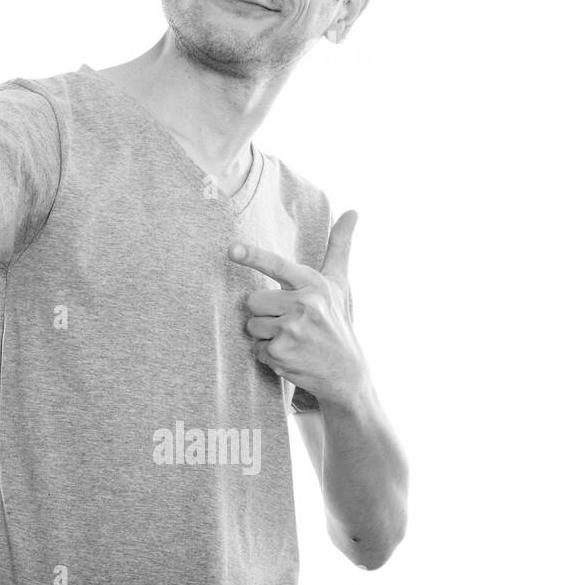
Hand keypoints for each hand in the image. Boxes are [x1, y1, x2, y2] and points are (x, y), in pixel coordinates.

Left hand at [227, 210, 368, 406]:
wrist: (347, 373)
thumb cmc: (337, 321)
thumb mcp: (339, 283)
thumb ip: (340, 246)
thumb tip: (353, 210)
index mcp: (314, 284)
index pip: (277, 266)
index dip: (252, 256)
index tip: (231, 249)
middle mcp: (305, 305)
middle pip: (252, 301)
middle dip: (264, 312)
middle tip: (290, 322)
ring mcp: (292, 330)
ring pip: (251, 325)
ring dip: (265, 335)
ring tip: (292, 339)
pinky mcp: (281, 353)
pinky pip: (254, 348)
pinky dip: (267, 354)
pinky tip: (291, 355)